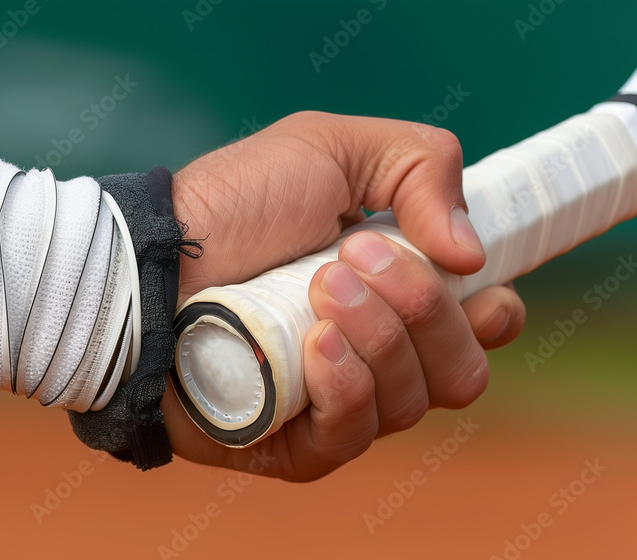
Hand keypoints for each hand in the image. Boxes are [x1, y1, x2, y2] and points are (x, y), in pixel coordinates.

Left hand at [163, 111, 525, 480]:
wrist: (149, 258)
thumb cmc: (233, 202)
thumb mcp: (329, 147)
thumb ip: (420, 166)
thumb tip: (473, 256)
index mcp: (394, 294)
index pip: (483, 331)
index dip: (494, 311)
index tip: (465, 273)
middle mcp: (374, 355)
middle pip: (461, 369)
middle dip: (422, 308)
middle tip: (351, 257)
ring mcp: (334, 403)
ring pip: (413, 401)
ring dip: (378, 336)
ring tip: (317, 290)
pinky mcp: (291, 443)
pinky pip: (353, 436)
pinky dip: (347, 385)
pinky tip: (314, 345)